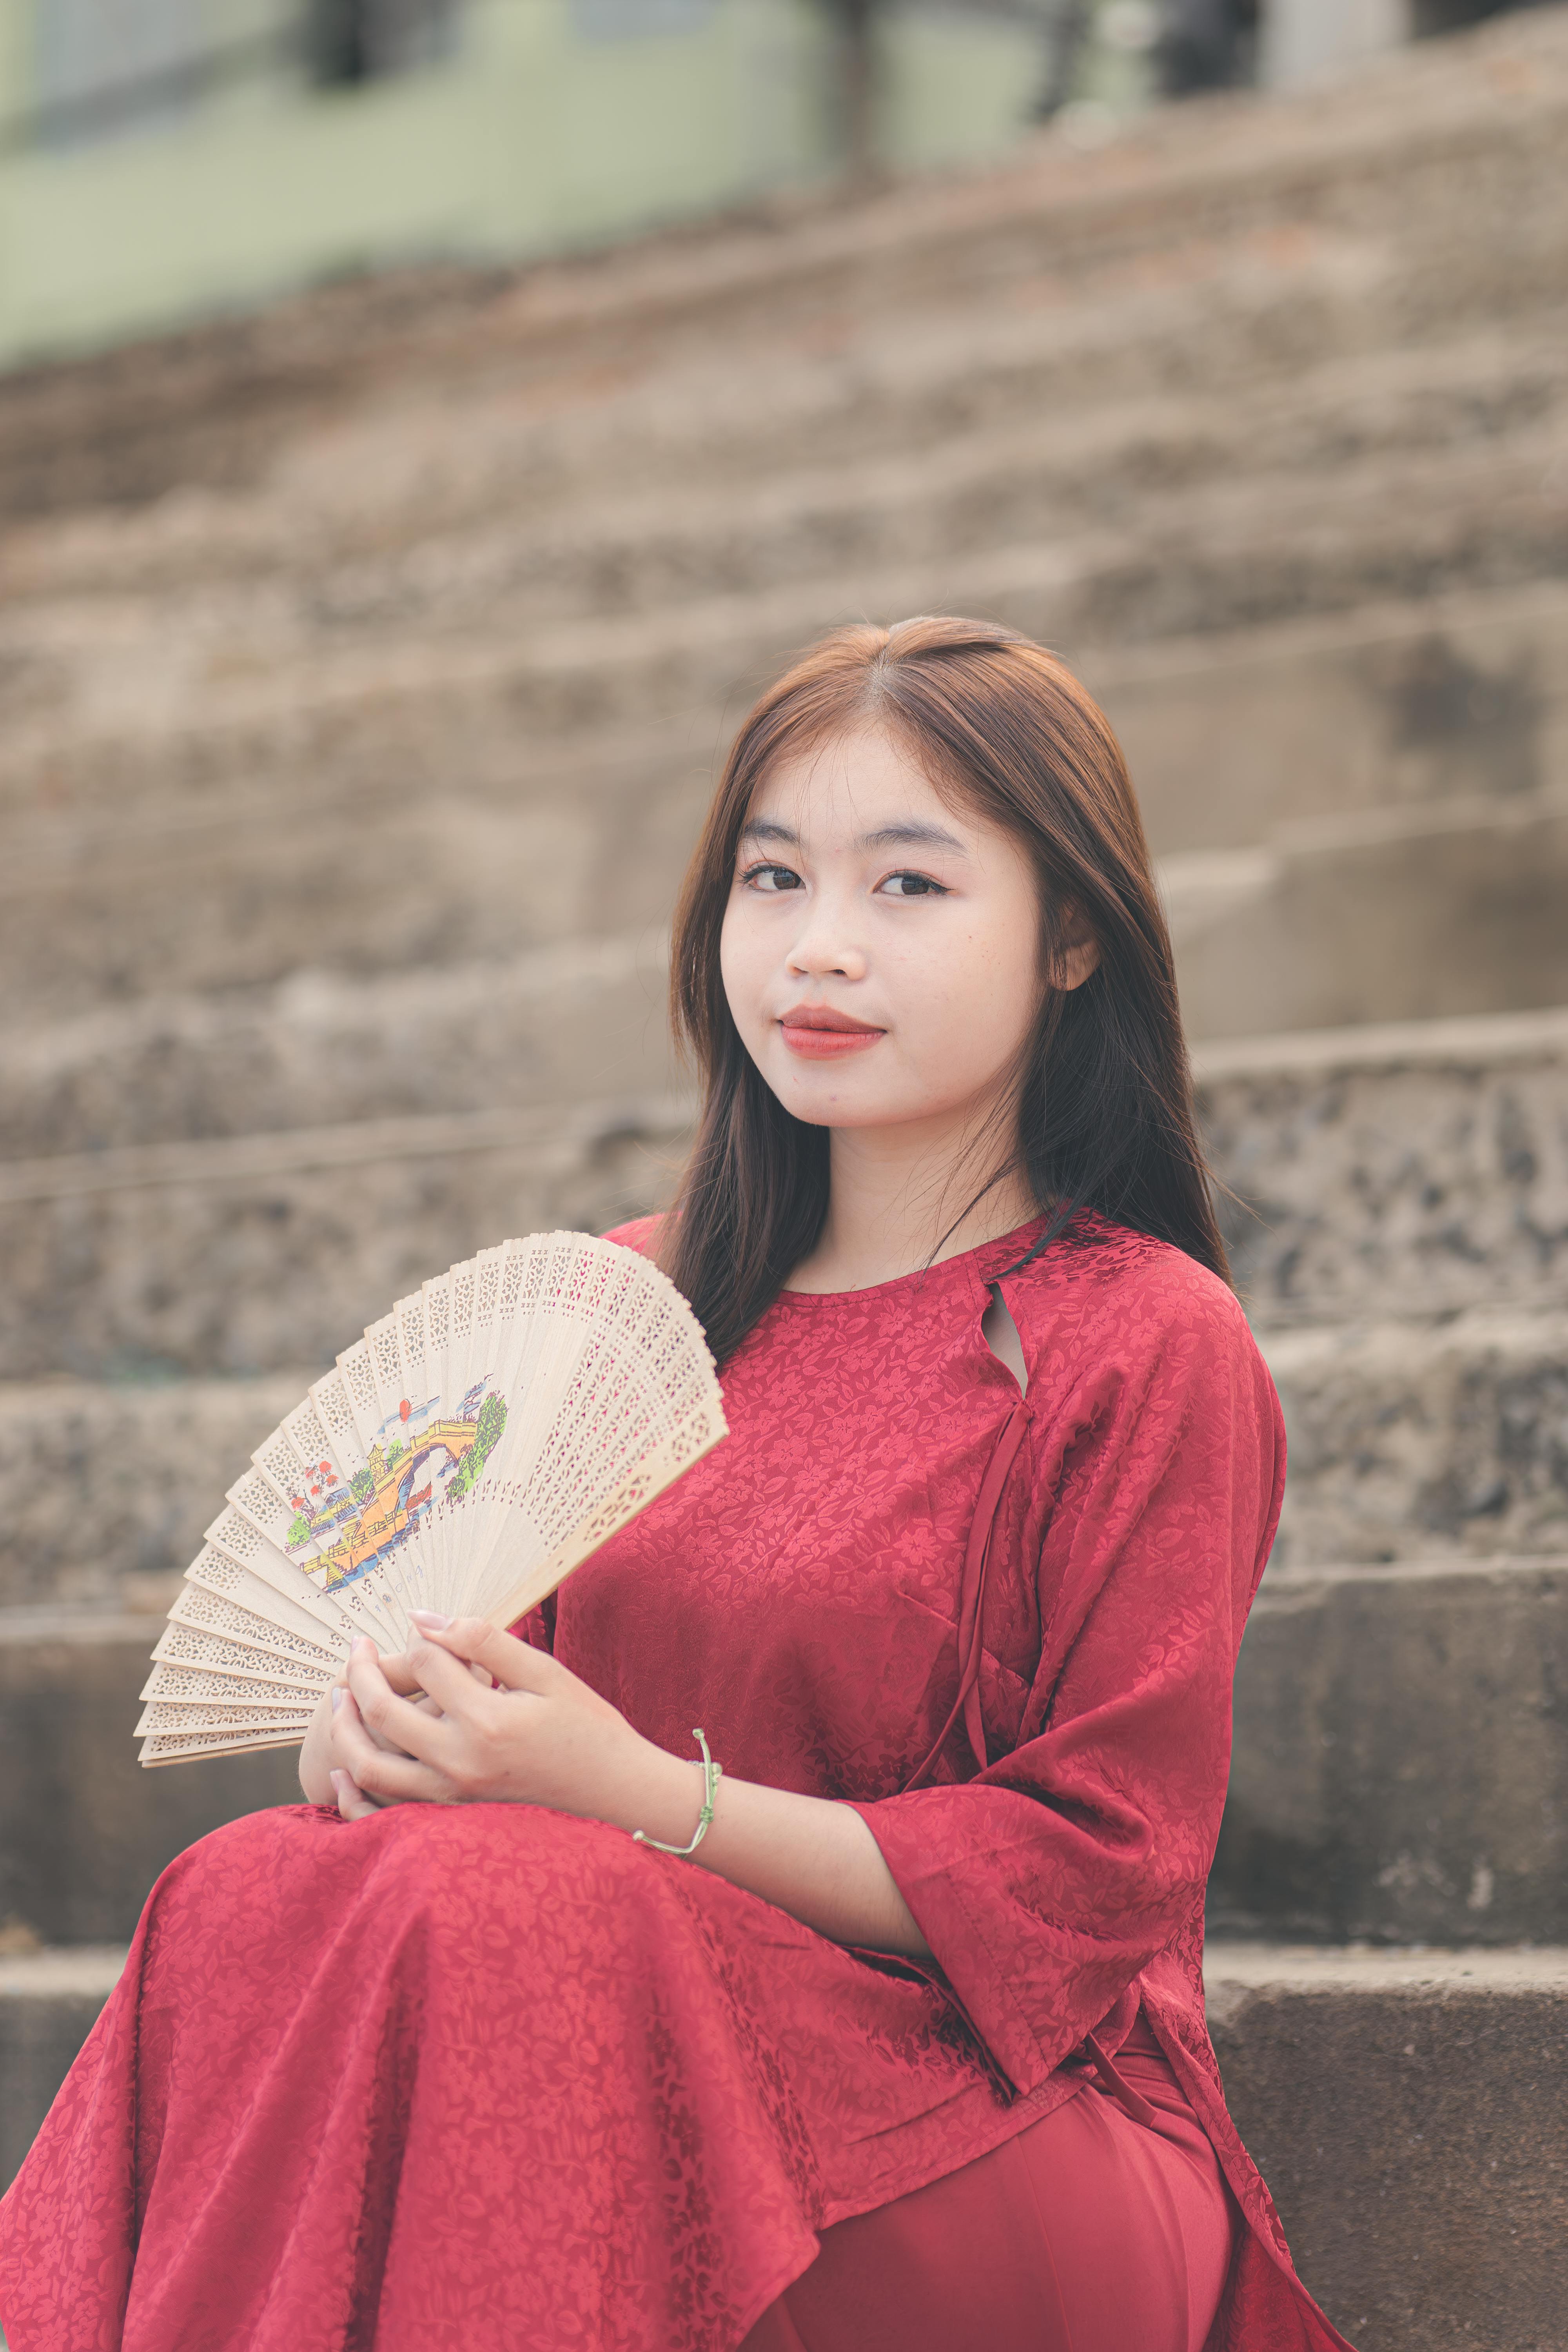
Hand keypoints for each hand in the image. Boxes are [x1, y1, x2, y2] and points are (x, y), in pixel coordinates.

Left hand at [328, 1612, 664, 1827]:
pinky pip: (384, 1814)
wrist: (613, 1790)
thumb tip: (423, 1619)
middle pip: (384, 1711)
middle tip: (356, 1648)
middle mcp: (461, 1762)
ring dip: (345, 1728)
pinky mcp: (451, 1817)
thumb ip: (484, 1641)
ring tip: (339, 1695)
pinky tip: (342, 1772)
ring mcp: (452, 1797)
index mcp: (487, 1720)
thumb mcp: (545, 1672)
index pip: (427, 1664)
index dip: (421, 1637)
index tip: (423, 1626)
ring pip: (371, 1765)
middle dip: (361, 1672)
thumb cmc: (585, 1725)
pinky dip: (354, 1796)